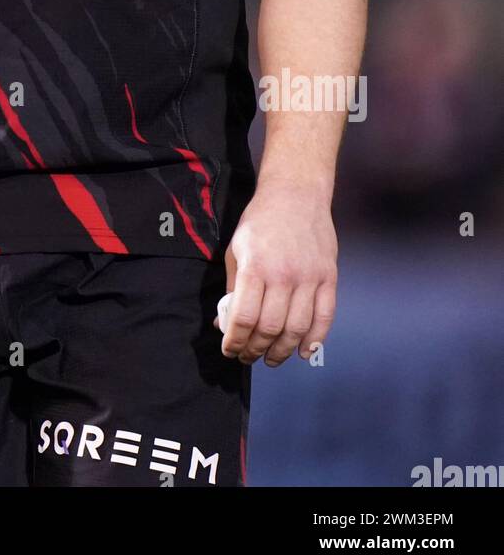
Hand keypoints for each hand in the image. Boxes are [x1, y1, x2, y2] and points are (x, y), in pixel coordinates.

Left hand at [213, 180, 337, 365]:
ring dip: (282, 351)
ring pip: (297, 329)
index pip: (244, 317)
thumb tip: (224, 323)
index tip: (229, 350)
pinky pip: (324, 317)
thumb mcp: (237, 250)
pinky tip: (303, 352)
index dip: (234, 340)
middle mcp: (284, 275)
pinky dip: (315, 340)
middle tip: (248, 357)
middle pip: (270, 328)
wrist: (295, 195)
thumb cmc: (260, 223)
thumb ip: (233, 288)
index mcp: (256, 267)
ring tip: (270, 359)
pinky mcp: (329, 277)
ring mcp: (310, 277)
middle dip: (255, 349)